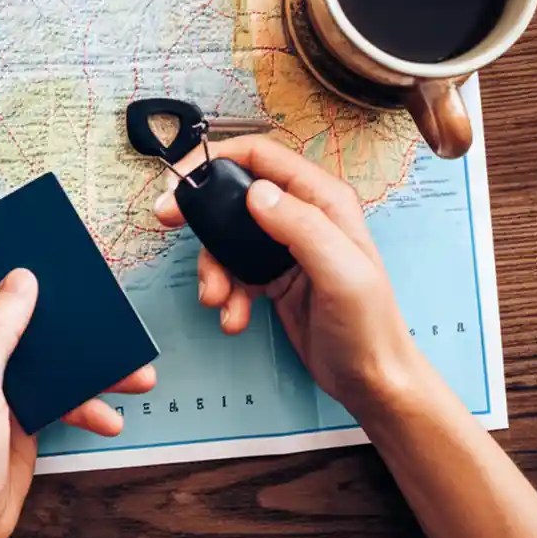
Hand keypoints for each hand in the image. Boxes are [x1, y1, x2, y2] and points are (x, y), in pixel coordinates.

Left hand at [0, 268, 155, 537]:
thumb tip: (19, 280)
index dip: (1, 268)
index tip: (37, 248)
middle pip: (23, 317)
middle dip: (62, 312)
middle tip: (98, 299)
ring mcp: (1, 387)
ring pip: (52, 357)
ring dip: (91, 363)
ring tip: (130, 370)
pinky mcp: (26, 413)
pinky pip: (65, 396)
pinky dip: (89, 404)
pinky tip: (109, 416)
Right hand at [153, 136, 420, 411]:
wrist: (370, 380)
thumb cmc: (367, 326)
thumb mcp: (340, 273)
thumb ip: (300, 227)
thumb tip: (255, 193)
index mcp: (324, 200)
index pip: (262, 157)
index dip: (217, 157)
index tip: (181, 176)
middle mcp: (303, 216)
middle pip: (235, 195)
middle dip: (201, 212)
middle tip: (167, 220)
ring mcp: (286, 247)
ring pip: (228, 238)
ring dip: (213, 267)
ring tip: (217, 299)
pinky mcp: (274, 277)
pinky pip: (234, 272)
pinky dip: (226, 294)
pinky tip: (234, 317)